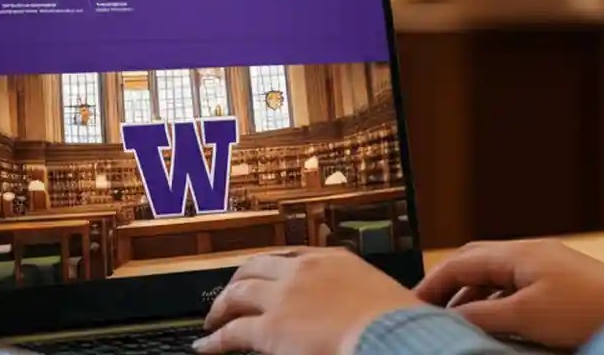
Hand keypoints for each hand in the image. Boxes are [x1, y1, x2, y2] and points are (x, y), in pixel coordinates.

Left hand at [195, 248, 422, 354]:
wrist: (391, 334)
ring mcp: (284, 296)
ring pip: (238, 294)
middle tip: (230, 295)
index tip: (263, 276)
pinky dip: (215, 340)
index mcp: (333, 259)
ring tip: (213, 320)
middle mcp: (303, 271)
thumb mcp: (381, 296)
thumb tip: (360, 310)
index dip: (271, 269)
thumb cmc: (398, 323)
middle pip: (256, 267)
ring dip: (221, 307)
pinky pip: (232, 333)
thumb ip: (360, 296)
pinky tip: (206, 346)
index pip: (291, 257)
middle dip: (238, 280)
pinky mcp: (271, 327)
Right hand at [416, 240, 603, 349]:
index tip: (410, 304)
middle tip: (427, 310)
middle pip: (476, 263)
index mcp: (518, 254)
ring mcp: (547, 269)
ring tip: (456, 323)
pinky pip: (516, 291)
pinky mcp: (561, 286)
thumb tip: (453, 317)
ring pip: (497, 279)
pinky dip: (496, 306)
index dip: (432, 283)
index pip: (461, 262)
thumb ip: (484, 315)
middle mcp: (530, 255)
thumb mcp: (526, 316)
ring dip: (473, 298)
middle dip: (449, 285)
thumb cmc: (586, 310)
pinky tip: (495, 327)